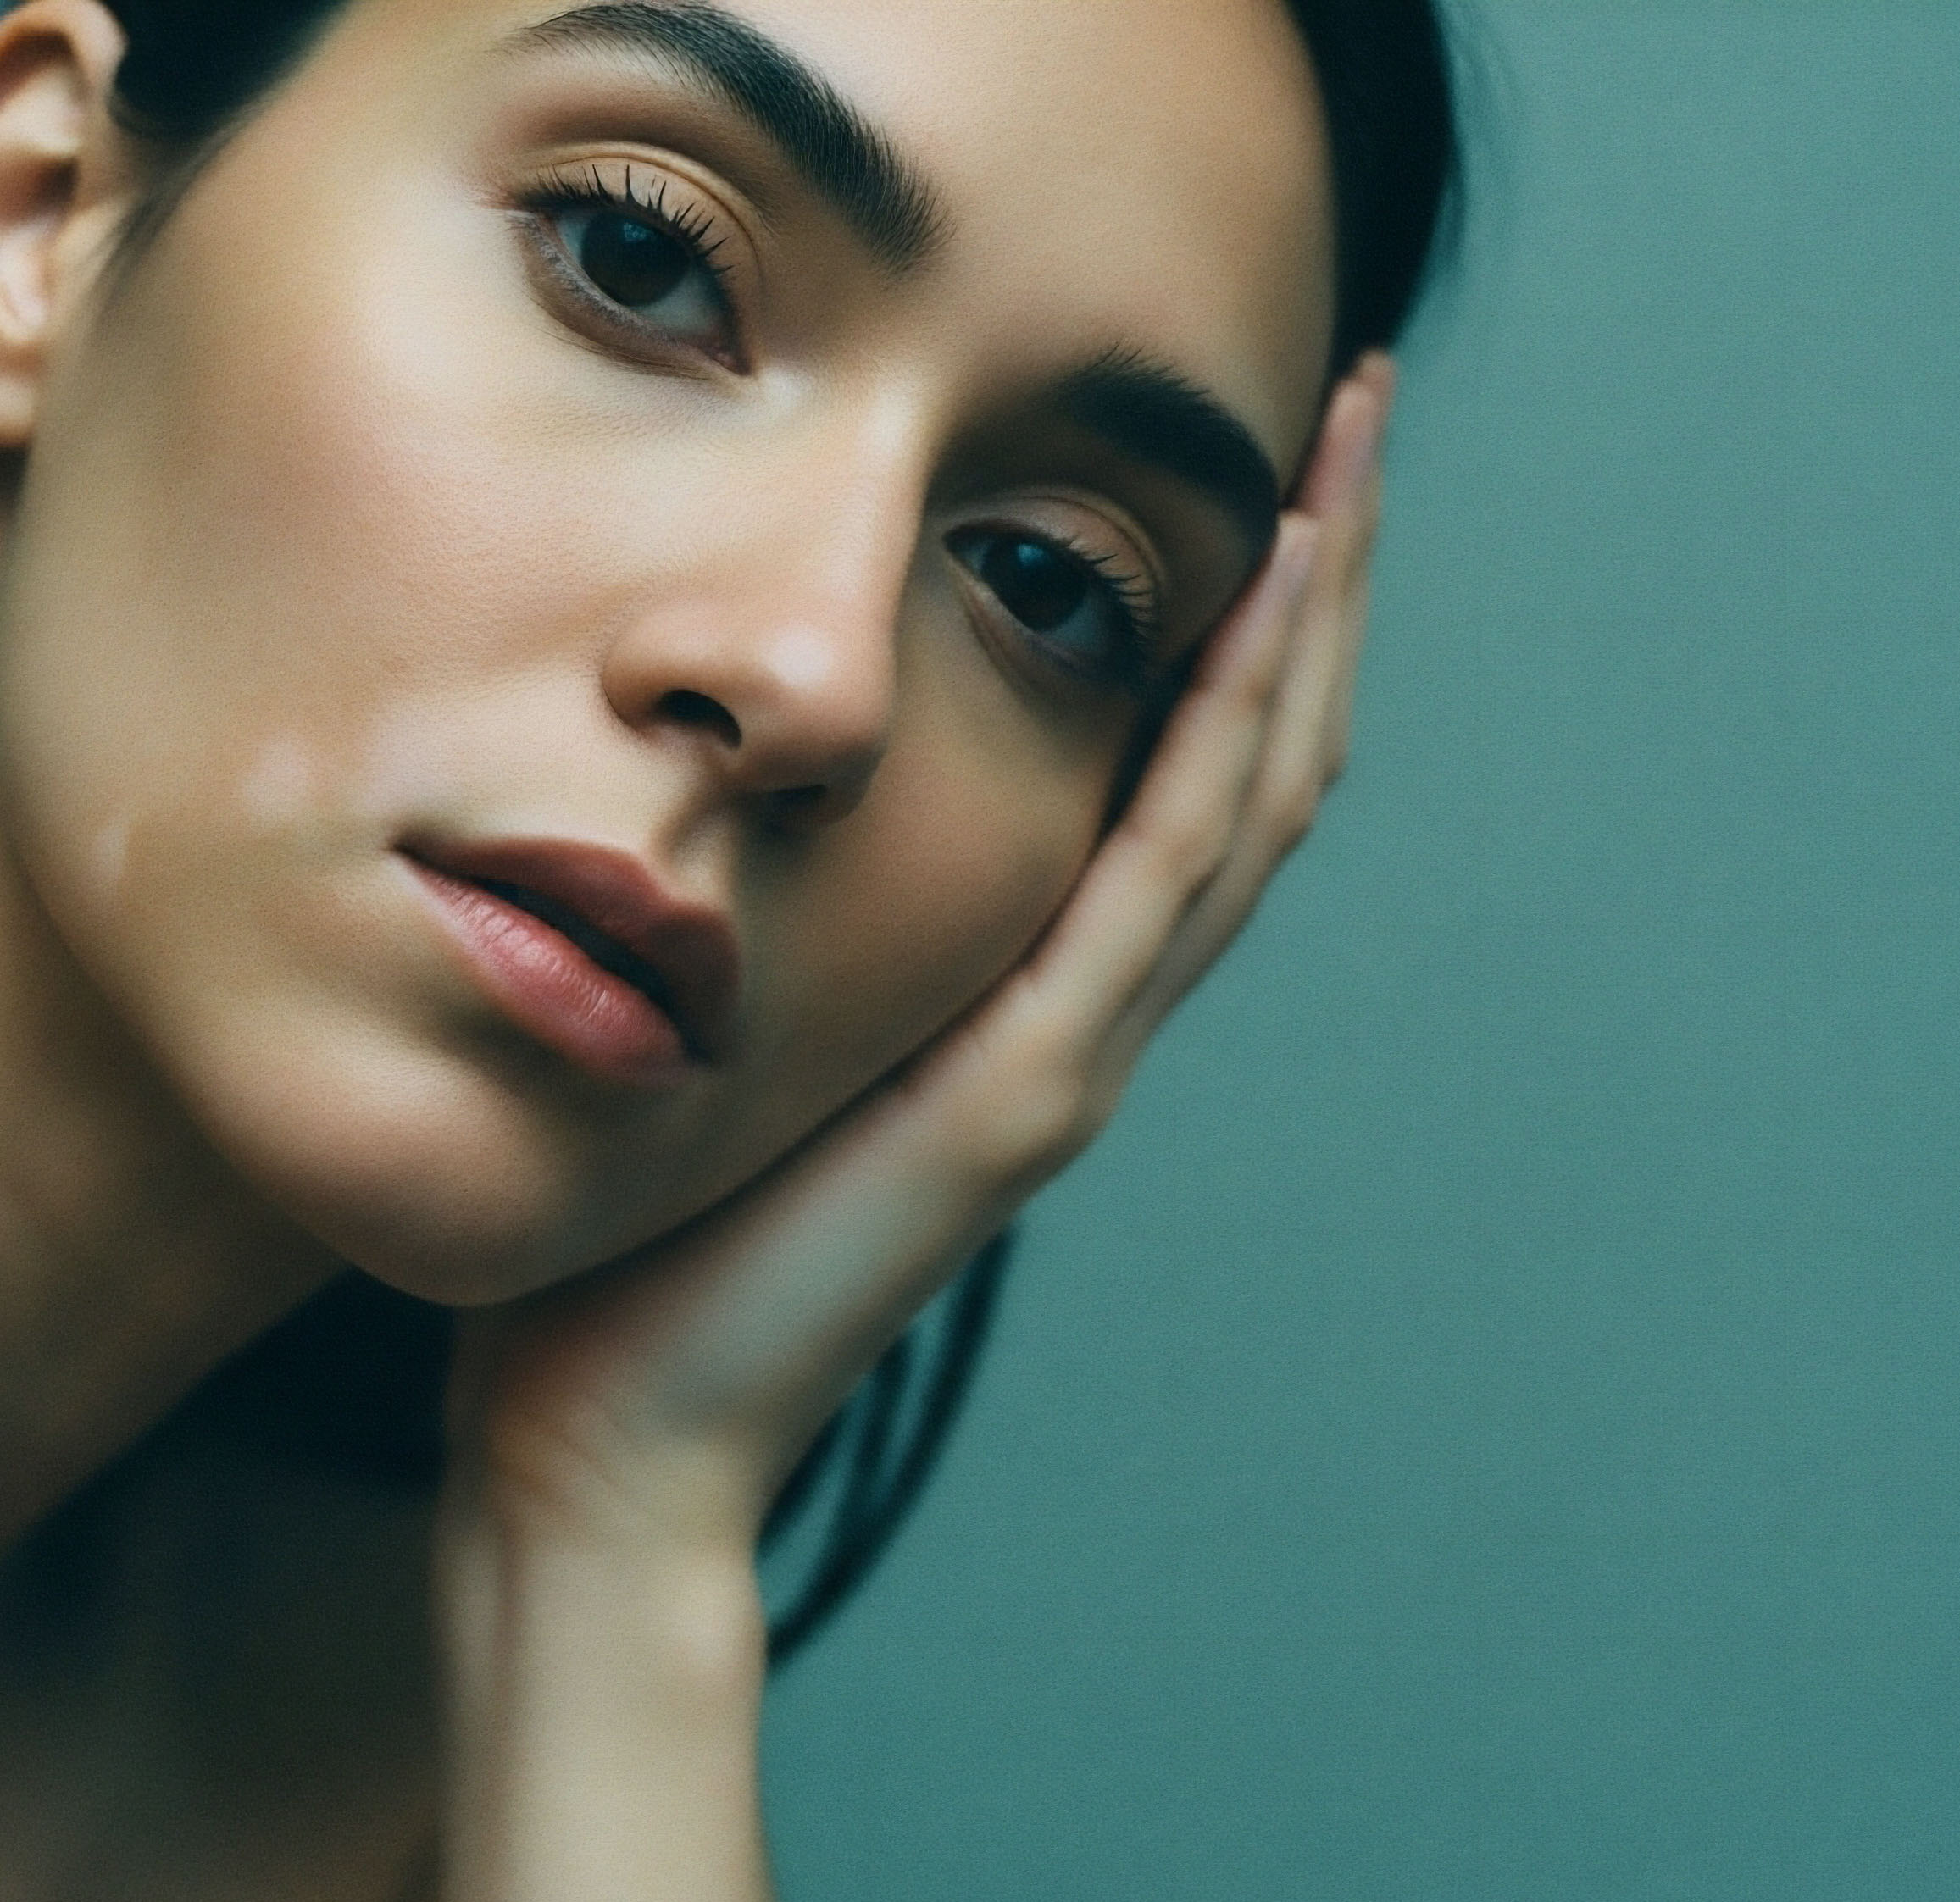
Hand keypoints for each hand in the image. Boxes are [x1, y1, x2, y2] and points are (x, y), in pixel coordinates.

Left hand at [449, 356, 1395, 1552]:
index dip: (1241, 620)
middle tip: (1354, 404)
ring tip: (1346, 453)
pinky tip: (1261, 604)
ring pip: (1243, 798)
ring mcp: (1066, 1053)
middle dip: (1314, 579)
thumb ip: (762, 921)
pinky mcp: (1022, 1088)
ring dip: (1306, 620)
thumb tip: (706, 786)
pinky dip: (1223, 733)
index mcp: (1011, 996)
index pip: (1174, 772)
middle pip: (1252, 759)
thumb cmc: (629, 1248)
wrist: (606, 1440)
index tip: (1264, 458)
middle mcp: (1072, 1015)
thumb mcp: (718, 1030)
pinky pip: (1158, 880)